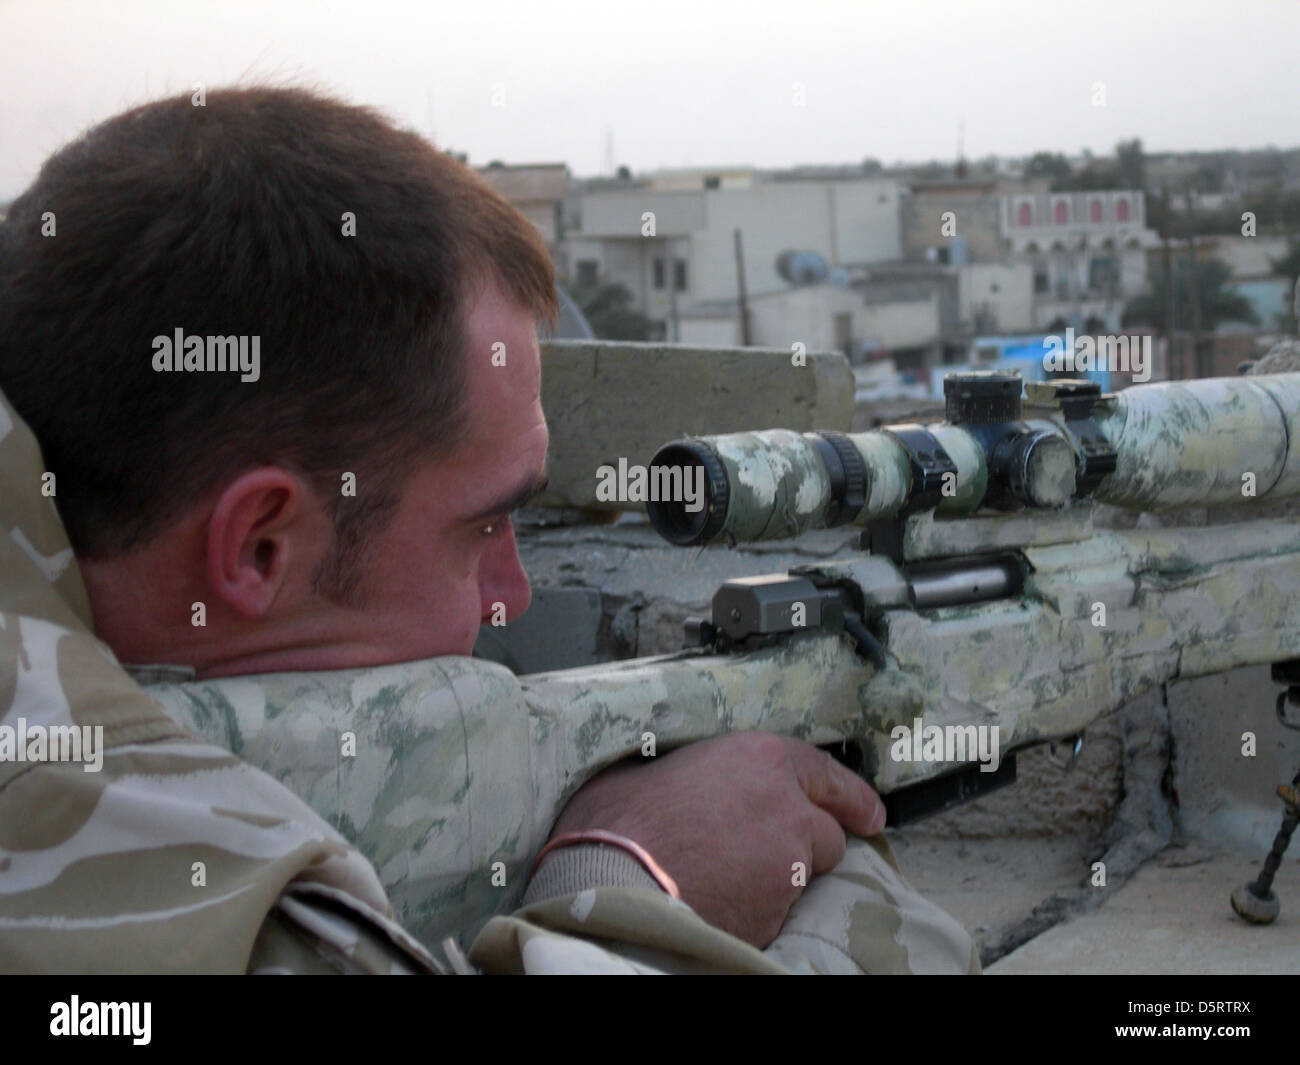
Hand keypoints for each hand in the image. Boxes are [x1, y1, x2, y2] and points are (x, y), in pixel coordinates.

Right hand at [548, 731, 885, 947]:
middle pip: (826, 834)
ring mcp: (786, 867)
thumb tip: (679, 778)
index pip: (826, 774)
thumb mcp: (647, 769)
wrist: (609, 884)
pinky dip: (756, 910)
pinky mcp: (775, 916)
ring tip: (726, 879)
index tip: (870, 814)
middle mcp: (787, 808)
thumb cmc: (617, 820)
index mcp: (759, 759)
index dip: (850, 797)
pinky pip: (775, 913)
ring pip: (802, 877)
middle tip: (775, 852)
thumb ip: (689, 770)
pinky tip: (719, 902)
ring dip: (777, 878)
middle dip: (806, 844)